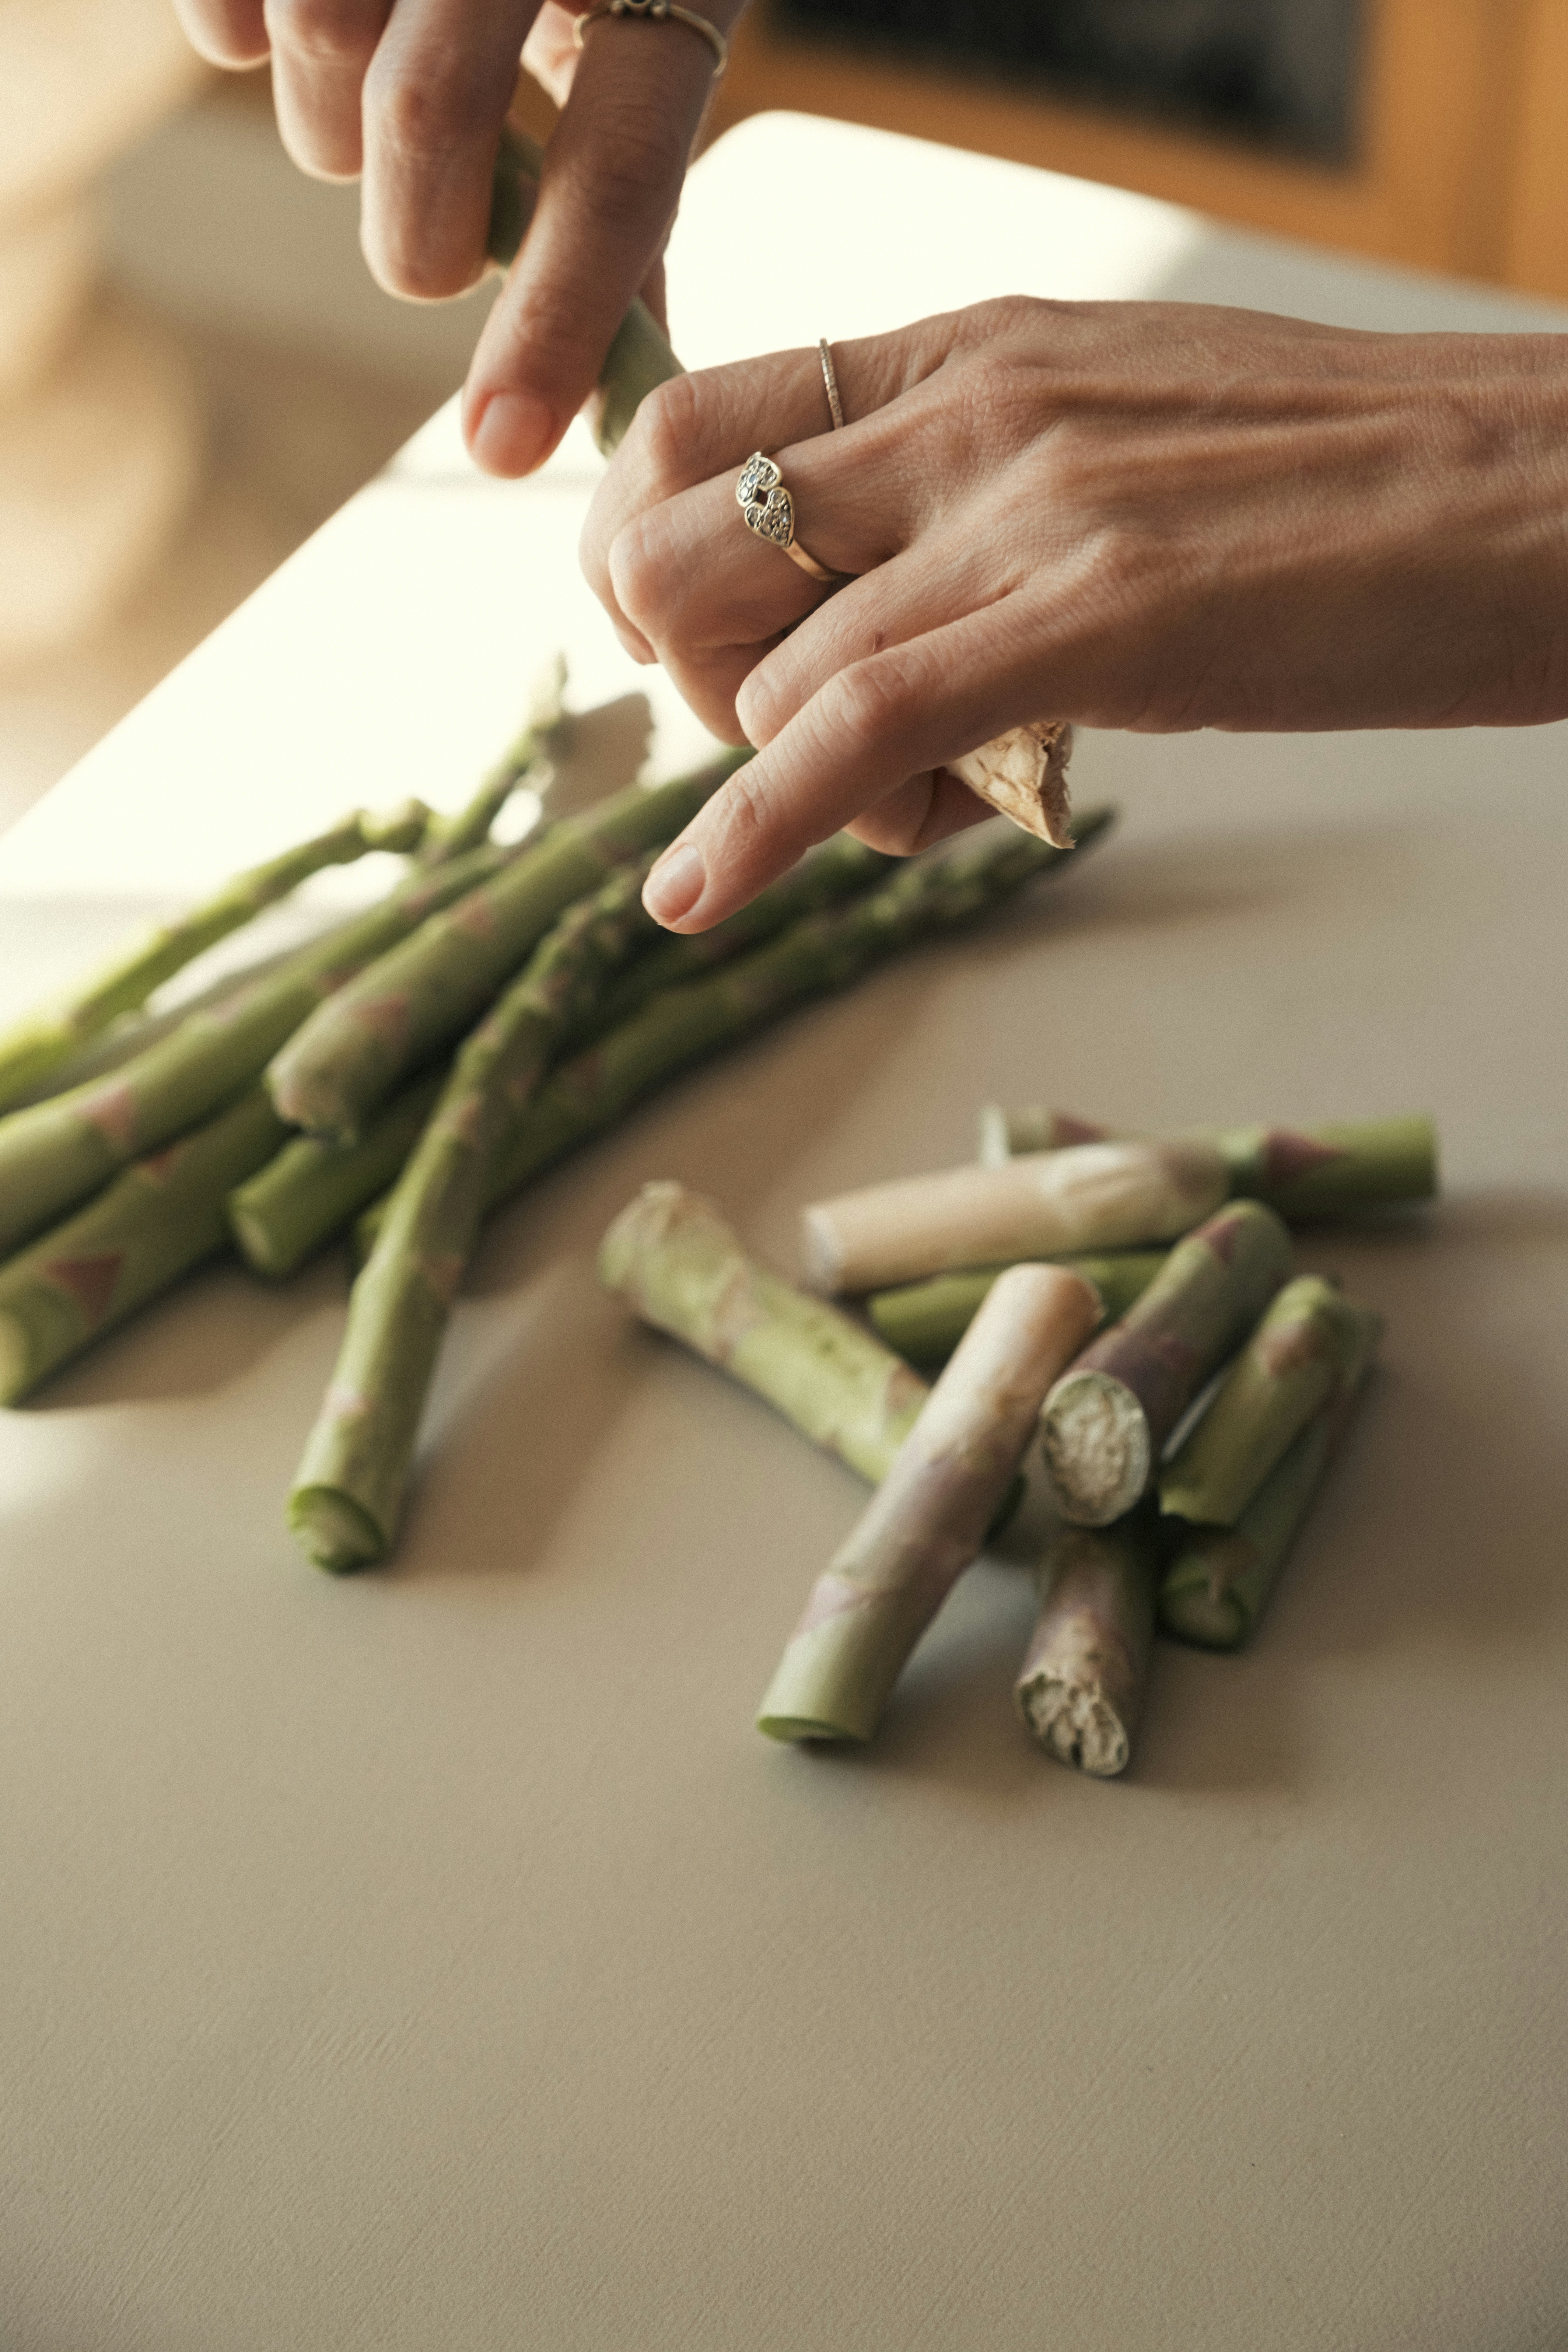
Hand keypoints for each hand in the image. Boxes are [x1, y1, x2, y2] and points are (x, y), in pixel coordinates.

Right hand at [170, 0, 744, 473]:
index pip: (615, 174)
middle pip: (427, 118)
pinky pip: (221, 11)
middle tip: (424, 247)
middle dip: (410, 229)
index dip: (555, 322)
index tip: (501, 451)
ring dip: (328, 129)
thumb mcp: (652, 46)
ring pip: (316, 54)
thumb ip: (629, 212)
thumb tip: (621, 405)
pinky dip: (241, 40)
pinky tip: (292, 29)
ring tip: (371, 97)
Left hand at [579, 297, 1567, 929]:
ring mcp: (1025, 510)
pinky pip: (852, 730)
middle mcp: (967, 410)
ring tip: (894, 817)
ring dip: (774, 776)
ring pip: (769, 661)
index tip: (685, 637)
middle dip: (683, 668)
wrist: (1542, 491)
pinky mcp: (1092, 621)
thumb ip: (986, 489)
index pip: (697, 419)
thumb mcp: (1118, 434)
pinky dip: (754, 832)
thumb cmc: (1349, 479)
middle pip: (680, 537)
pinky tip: (698, 901)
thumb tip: (896, 587)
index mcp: (972, 351)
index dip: (640, 545)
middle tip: (769, 735)